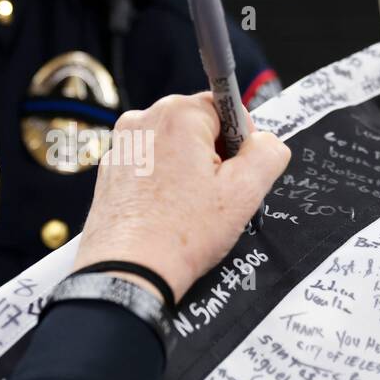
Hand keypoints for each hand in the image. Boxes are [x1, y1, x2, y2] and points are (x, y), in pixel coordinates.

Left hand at [72, 92, 290, 302]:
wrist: (127, 271)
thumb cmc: (180, 235)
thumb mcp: (245, 193)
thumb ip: (268, 153)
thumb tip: (267, 142)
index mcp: (178, 114)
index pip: (227, 108)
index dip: (240, 143)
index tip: (234, 174)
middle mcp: (144, 120)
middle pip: (199, 126)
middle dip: (214, 157)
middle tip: (213, 197)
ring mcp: (122, 146)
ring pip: (174, 147)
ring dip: (188, 171)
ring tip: (188, 208)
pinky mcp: (111, 170)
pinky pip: (150, 165)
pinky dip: (163, 183)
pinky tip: (167, 211)